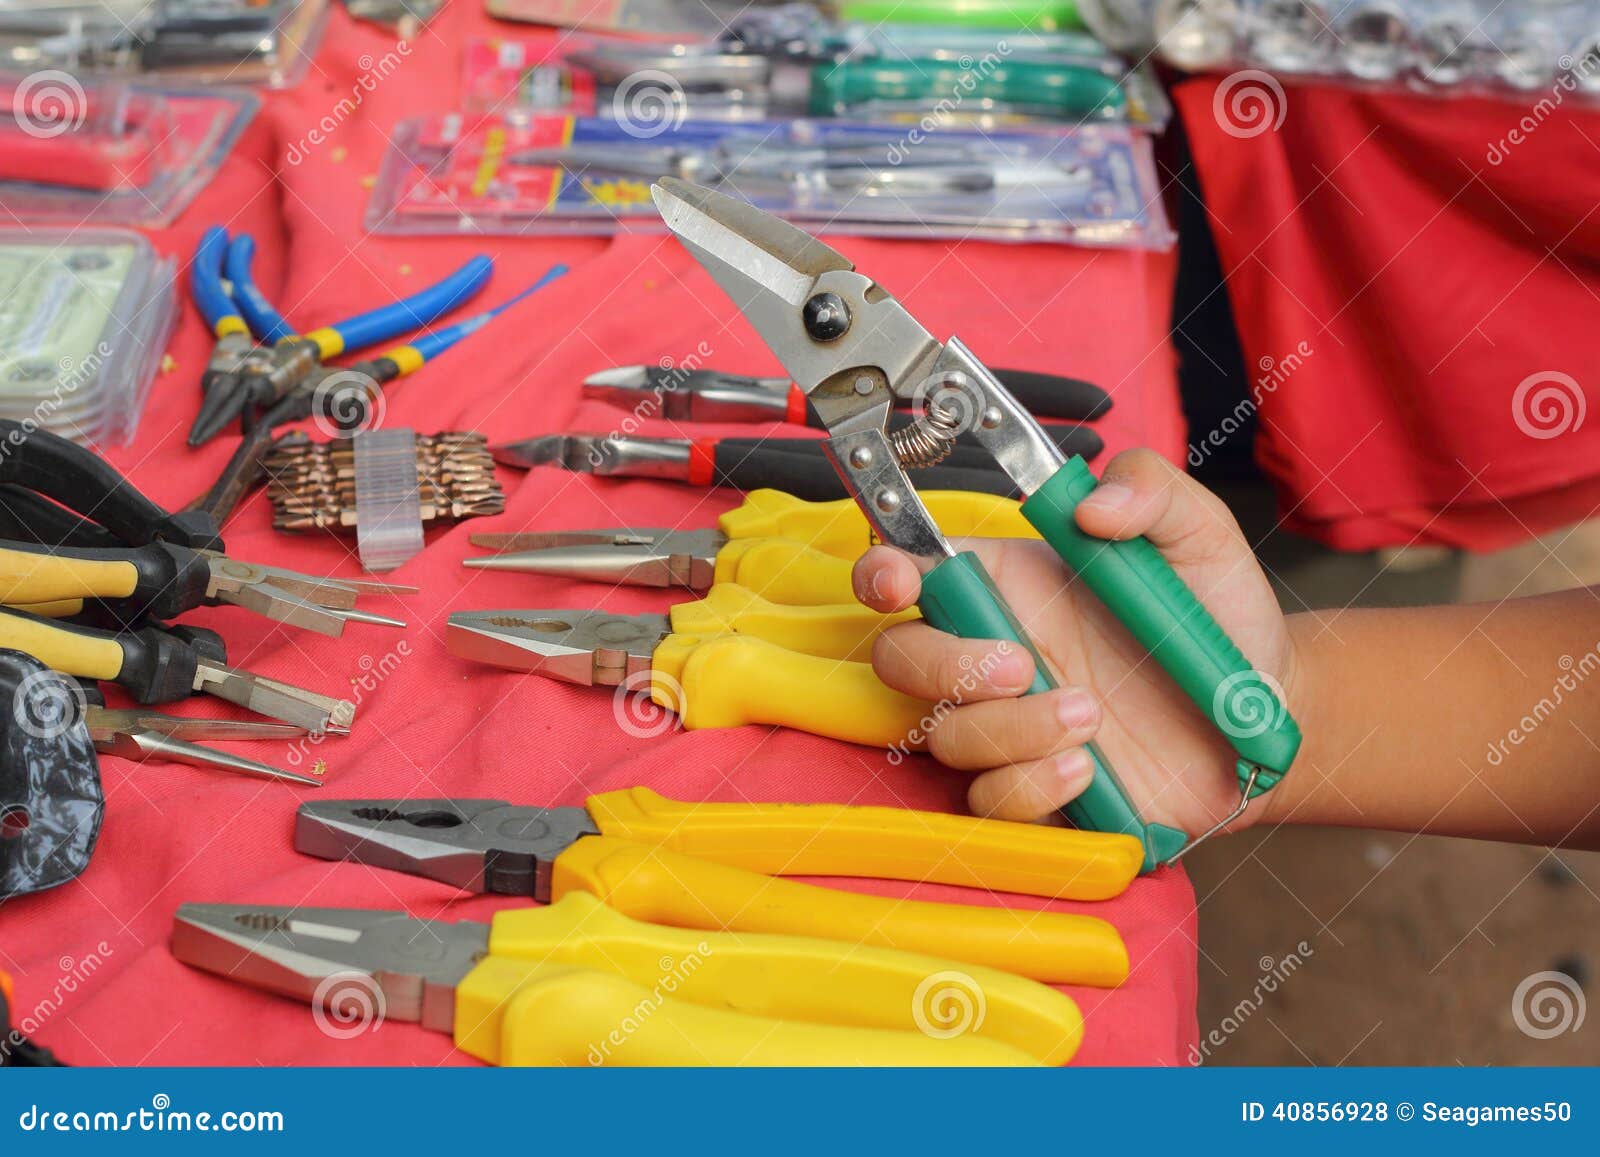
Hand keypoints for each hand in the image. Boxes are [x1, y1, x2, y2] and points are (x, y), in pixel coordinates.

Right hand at [853, 449, 1299, 832]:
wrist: (1268, 718)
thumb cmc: (1220, 619)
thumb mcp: (1200, 534)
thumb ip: (1151, 490)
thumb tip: (1091, 504)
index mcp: (1010, 584)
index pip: (908, 570)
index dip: (880, 573)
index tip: (899, 581)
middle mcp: (995, 654)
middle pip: (900, 659)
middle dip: (944, 663)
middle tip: (1022, 664)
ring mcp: (1009, 726)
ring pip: (947, 737)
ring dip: (1011, 728)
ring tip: (1092, 716)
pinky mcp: (1036, 792)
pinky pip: (992, 800)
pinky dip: (1032, 785)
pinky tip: (1090, 768)